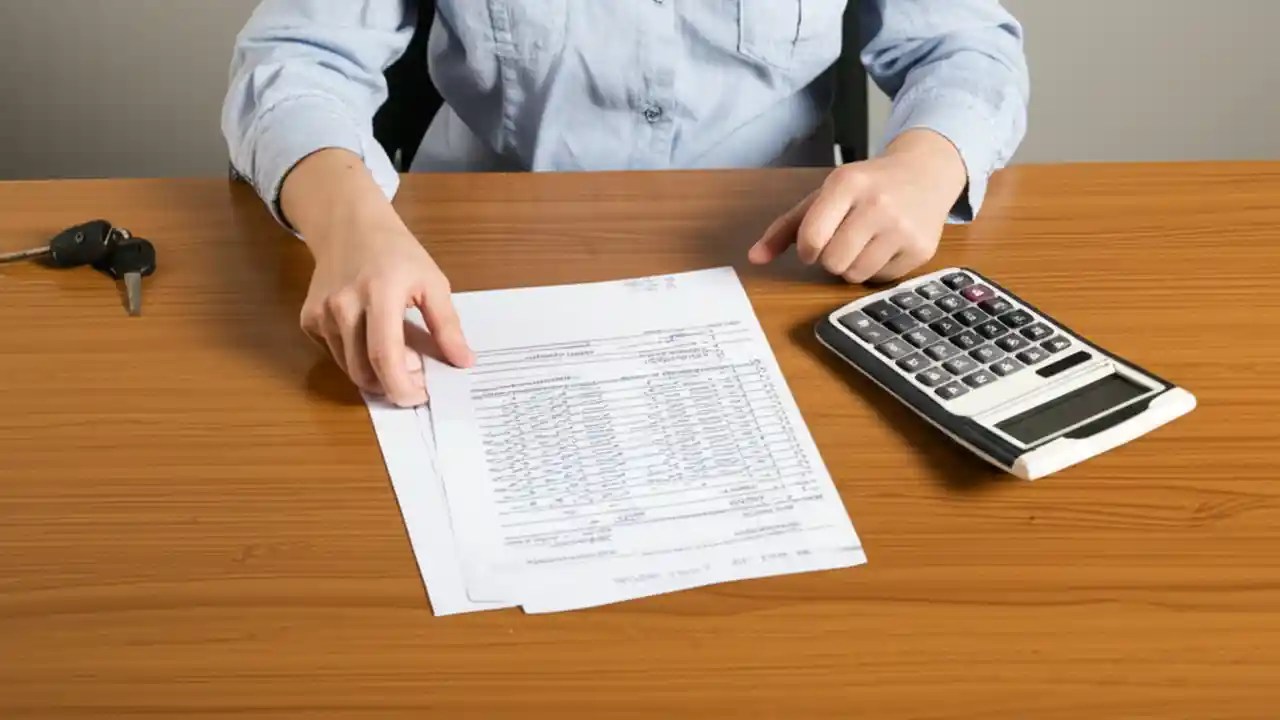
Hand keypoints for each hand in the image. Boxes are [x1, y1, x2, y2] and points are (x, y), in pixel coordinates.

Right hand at [300, 218, 473, 405]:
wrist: (349, 225)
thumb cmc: (397, 253)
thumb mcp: (433, 281)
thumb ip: (447, 325)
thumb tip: (463, 362)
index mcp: (380, 293)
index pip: (386, 355)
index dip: (403, 386)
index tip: (420, 396)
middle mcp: (344, 304)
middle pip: (364, 370)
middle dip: (391, 385)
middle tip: (414, 376)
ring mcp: (322, 312)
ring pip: (348, 367)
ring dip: (374, 373)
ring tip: (395, 353)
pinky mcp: (309, 318)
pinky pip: (335, 353)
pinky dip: (354, 356)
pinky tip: (367, 335)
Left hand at [748, 129, 967, 283]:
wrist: (925, 173)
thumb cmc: (866, 187)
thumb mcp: (824, 196)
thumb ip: (786, 228)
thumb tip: (754, 258)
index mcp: (847, 183)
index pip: (812, 238)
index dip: (807, 250)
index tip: (814, 243)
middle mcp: (878, 204)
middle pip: (832, 262)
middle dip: (830, 259)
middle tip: (842, 241)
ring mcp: (903, 227)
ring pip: (855, 275)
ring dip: (851, 267)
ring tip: (863, 243)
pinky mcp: (921, 249)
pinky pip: (881, 280)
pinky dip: (876, 269)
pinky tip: (885, 246)